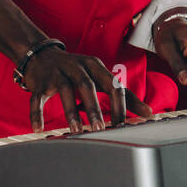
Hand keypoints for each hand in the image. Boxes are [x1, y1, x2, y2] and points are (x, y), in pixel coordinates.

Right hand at [21, 47, 154, 133]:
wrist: (43, 55)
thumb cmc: (79, 71)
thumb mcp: (101, 77)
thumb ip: (124, 94)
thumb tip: (149, 112)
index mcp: (95, 66)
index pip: (111, 84)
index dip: (118, 104)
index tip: (122, 124)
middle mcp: (77, 67)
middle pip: (87, 86)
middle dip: (94, 108)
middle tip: (101, 129)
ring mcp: (57, 74)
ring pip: (65, 91)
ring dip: (71, 112)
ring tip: (77, 131)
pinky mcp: (40, 83)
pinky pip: (37, 99)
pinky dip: (37, 114)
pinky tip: (39, 128)